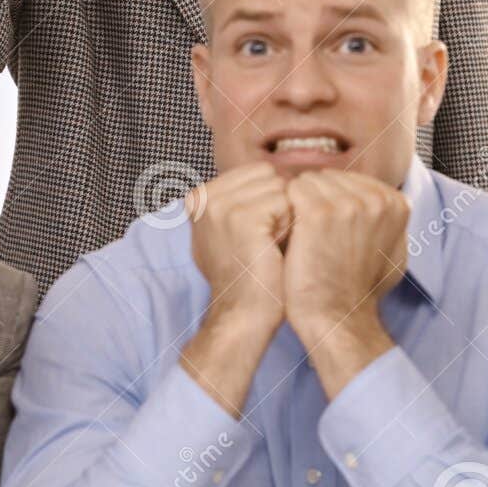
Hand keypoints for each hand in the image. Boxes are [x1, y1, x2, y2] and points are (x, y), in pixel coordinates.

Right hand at [177, 164, 290, 415]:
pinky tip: (274, 249)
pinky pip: (285, 202)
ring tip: (268, 246)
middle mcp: (203, 196)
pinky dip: (289, 225)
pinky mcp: (242, 217)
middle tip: (264, 241)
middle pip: (269, 176)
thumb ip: (238, 200)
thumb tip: (271, 175)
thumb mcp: (228, 232)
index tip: (255, 234)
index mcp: (198, 197)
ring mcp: (221, 206)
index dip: (269, 200)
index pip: (257, 172)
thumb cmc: (245, 275)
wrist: (243, 313)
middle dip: (277, 204)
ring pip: (279, 187)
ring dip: (285, 215)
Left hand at [282, 170, 407, 380]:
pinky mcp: (317, 213)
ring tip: (301, 236)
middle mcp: (375, 199)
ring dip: (298, 204)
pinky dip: (285, 210)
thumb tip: (382, 203)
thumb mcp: (392, 252)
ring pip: (308, 182)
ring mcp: (347, 204)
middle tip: (314, 234)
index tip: (331, 231)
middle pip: (329, 178)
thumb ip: (388, 222)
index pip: (349, 180)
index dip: (333, 203)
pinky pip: (292, 191)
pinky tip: (289, 234)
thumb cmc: (359, 290)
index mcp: (396, 203)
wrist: (338, 318)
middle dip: (316, 199)